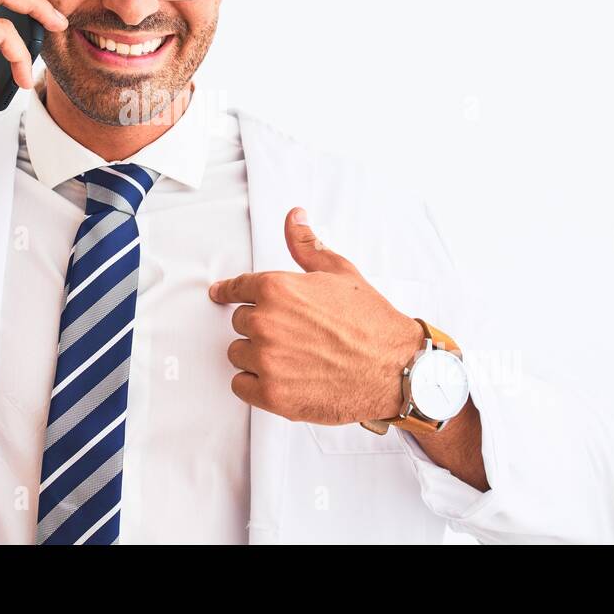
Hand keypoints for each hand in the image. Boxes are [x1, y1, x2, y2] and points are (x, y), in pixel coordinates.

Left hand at [208, 207, 426, 424]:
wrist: (394, 368)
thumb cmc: (370, 322)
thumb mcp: (339, 272)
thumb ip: (307, 246)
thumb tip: (294, 218)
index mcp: (277, 289)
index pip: (237, 288)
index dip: (230, 292)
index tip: (220, 294)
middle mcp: (266, 323)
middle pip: (240, 322)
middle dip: (260, 326)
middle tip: (292, 334)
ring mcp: (267, 360)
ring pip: (238, 354)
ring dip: (256, 356)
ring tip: (292, 357)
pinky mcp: (272, 395)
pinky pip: (240, 385)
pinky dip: (255, 384)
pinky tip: (281, 378)